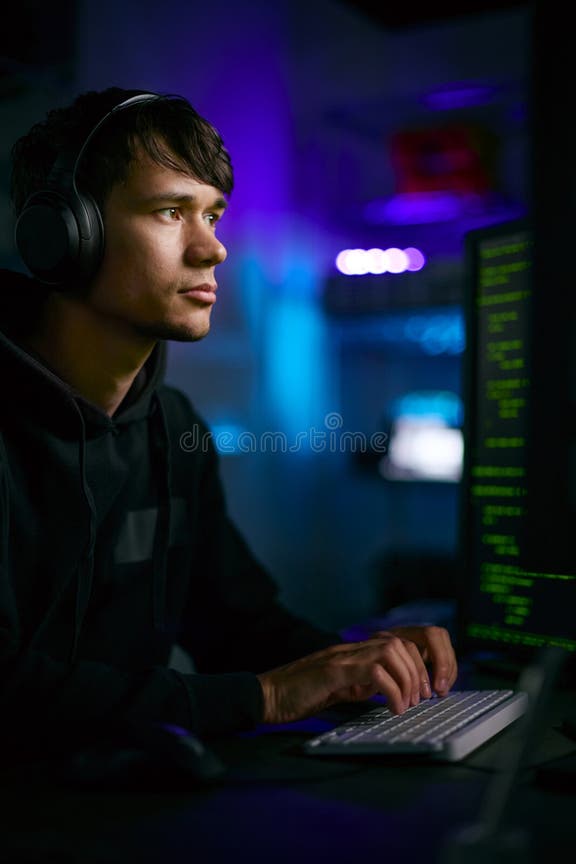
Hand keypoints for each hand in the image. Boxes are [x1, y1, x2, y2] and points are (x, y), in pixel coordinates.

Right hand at [257, 627, 457, 724]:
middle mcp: (350, 649)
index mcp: (353, 653)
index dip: (416, 665)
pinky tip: (392, 709)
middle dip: (418, 672)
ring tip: (407, 704)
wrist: (266, 695)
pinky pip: (374, 671)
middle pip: (400, 644)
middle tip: (419, 699)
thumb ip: (362, 683)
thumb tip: (388, 690)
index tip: (421, 692)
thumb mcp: (339, 688)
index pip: (397, 643)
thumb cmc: (298, 695)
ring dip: (407, 680)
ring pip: (391, 652)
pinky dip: (391, 691)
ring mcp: (342, 657)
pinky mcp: (333, 671)